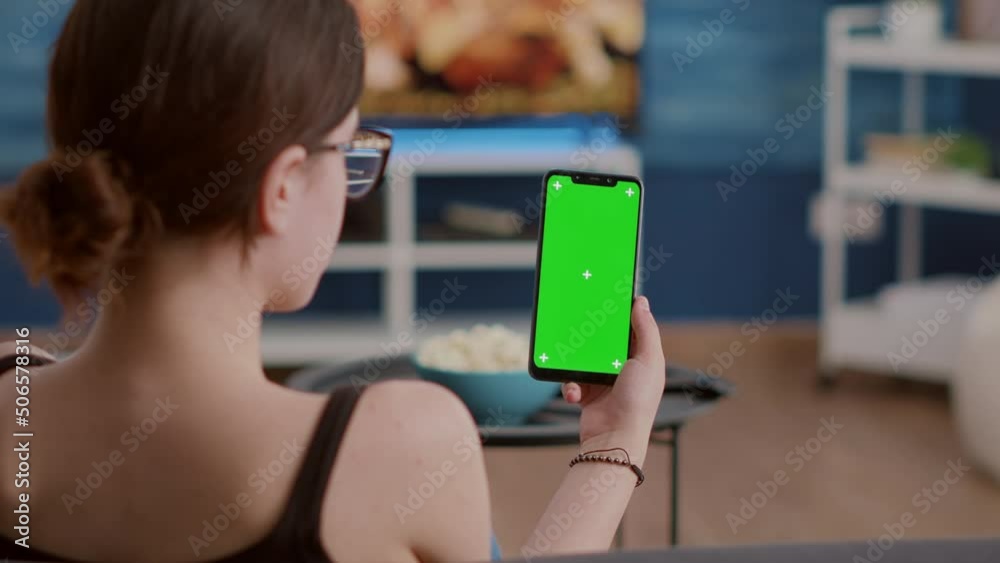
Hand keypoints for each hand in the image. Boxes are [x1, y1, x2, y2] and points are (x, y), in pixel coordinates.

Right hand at [562, 296, 665, 451]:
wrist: (615, 438)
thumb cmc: (637, 401)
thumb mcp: (648, 360)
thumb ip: (646, 330)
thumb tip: (641, 302)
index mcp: (642, 358)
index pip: (631, 329)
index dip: (620, 314)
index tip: (606, 298)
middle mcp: (623, 368)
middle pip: (603, 341)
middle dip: (591, 335)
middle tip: (581, 323)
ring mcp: (604, 381)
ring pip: (583, 359)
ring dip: (577, 363)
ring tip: (576, 368)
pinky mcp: (587, 393)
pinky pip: (572, 380)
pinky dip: (571, 386)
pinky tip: (575, 393)